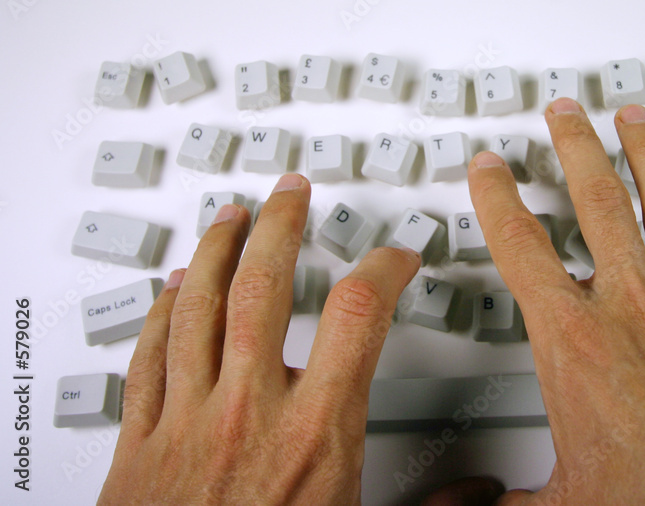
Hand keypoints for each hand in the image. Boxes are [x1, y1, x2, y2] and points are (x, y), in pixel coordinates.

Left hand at [99, 174, 420, 503]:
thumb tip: (480, 498)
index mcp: (315, 433)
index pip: (357, 313)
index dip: (383, 267)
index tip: (394, 255)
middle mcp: (249, 413)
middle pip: (261, 287)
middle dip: (280, 228)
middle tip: (290, 194)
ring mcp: (187, 421)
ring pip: (194, 308)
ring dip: (212, 252)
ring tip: (226, 219)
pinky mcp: (139, 444)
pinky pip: (146, 359)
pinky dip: (156, 315)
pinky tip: (165, 293)